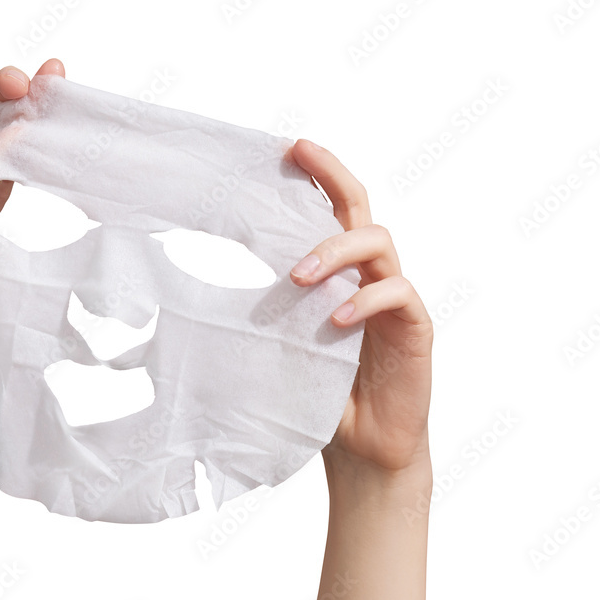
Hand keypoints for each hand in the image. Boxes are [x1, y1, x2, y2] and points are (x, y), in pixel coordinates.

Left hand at [288, 139, 432, 477]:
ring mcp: (395, 301)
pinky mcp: (415, 329)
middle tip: (298, 157)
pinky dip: (365, 300)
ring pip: (379, 243)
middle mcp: (370, 277)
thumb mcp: (280, 348)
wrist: (362, 451)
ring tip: (298, 276)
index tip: (287, 148)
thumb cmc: (319, 397)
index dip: (318, 176)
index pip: (332, 213)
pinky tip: (336, 320)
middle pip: (361, 209)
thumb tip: (183, 300)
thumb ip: (260, 316)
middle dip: (333, 176)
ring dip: (335, 250)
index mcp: (341, 276)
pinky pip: (397, 295)